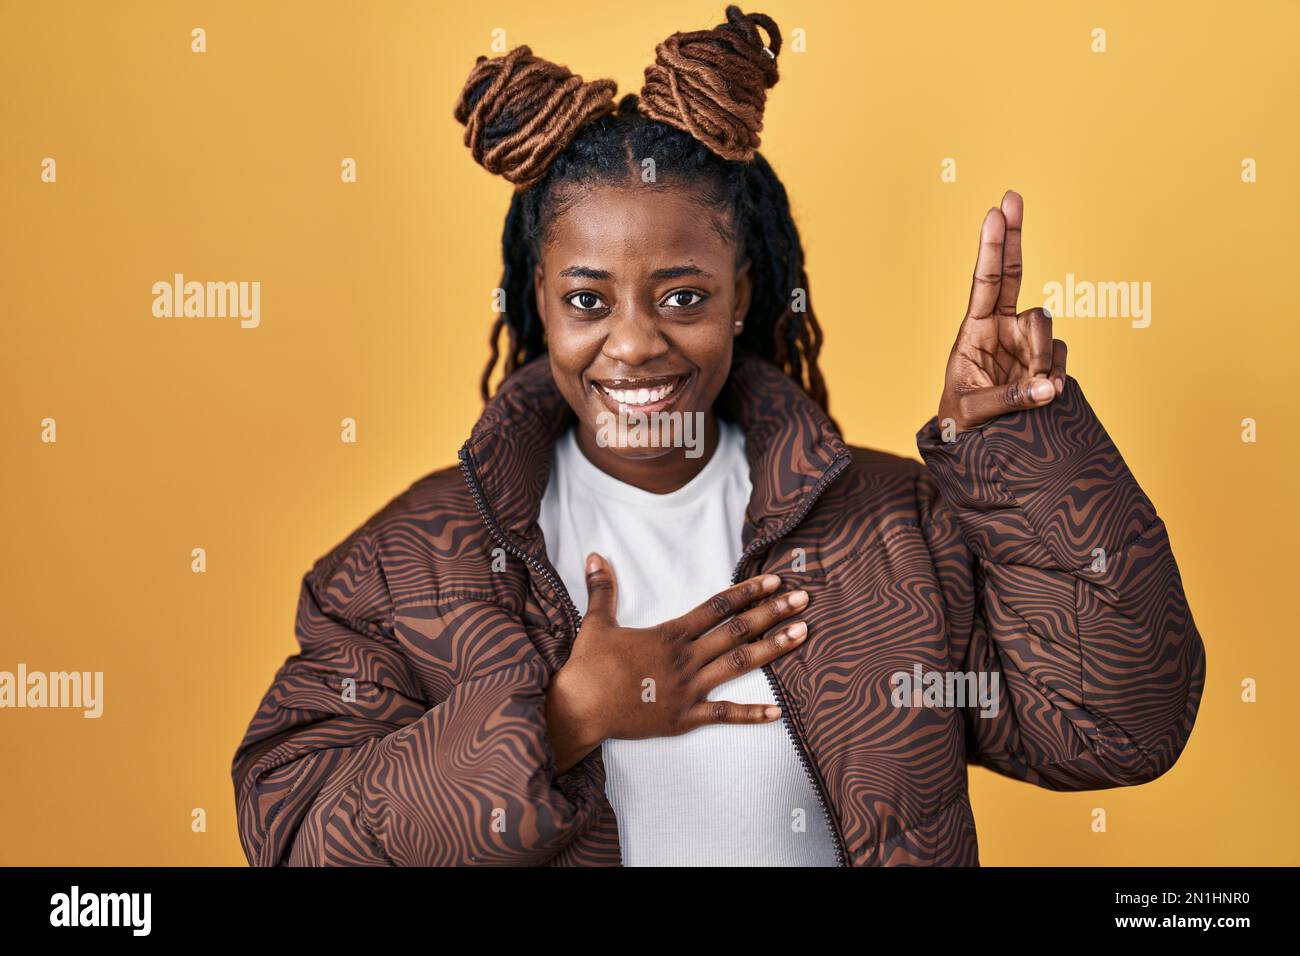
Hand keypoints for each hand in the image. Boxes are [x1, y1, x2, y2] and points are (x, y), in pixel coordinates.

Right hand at [545, 553, 809, 771]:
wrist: (580, 709)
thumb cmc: (588, 666)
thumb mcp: (596, 622)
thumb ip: (603, 589)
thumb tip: (596, 555)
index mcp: (670, 634)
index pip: (717, 607)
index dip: (748, 592)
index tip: (774, 581)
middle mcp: (685, 658)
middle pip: (737, 630)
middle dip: (773, 613)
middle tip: (804, 601)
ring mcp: (688, 689)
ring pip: (739, 664)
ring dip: (773, 649)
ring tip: (802, 634)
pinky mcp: (685, 718)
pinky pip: (725, 715)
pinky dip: (752, 714)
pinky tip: (779, 712)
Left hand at [936, 190, 1068, 433]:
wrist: (975, 439)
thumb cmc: (962, 417)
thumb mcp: (974, 410)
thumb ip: (1010, 397)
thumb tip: (1051, 385)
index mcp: (975, 331)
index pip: (987, 282)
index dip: (994, 247)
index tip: (996, 211)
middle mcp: (1002, 328)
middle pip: (1017, 274)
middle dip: (1014, 237)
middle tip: (1011, 196)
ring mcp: (1027, 343)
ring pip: (1046, 326)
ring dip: (1040, 354)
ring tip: (1031, 385)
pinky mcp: (1046, 362)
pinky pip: (1060, 358)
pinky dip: (1055, 374)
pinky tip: (1045, 392)